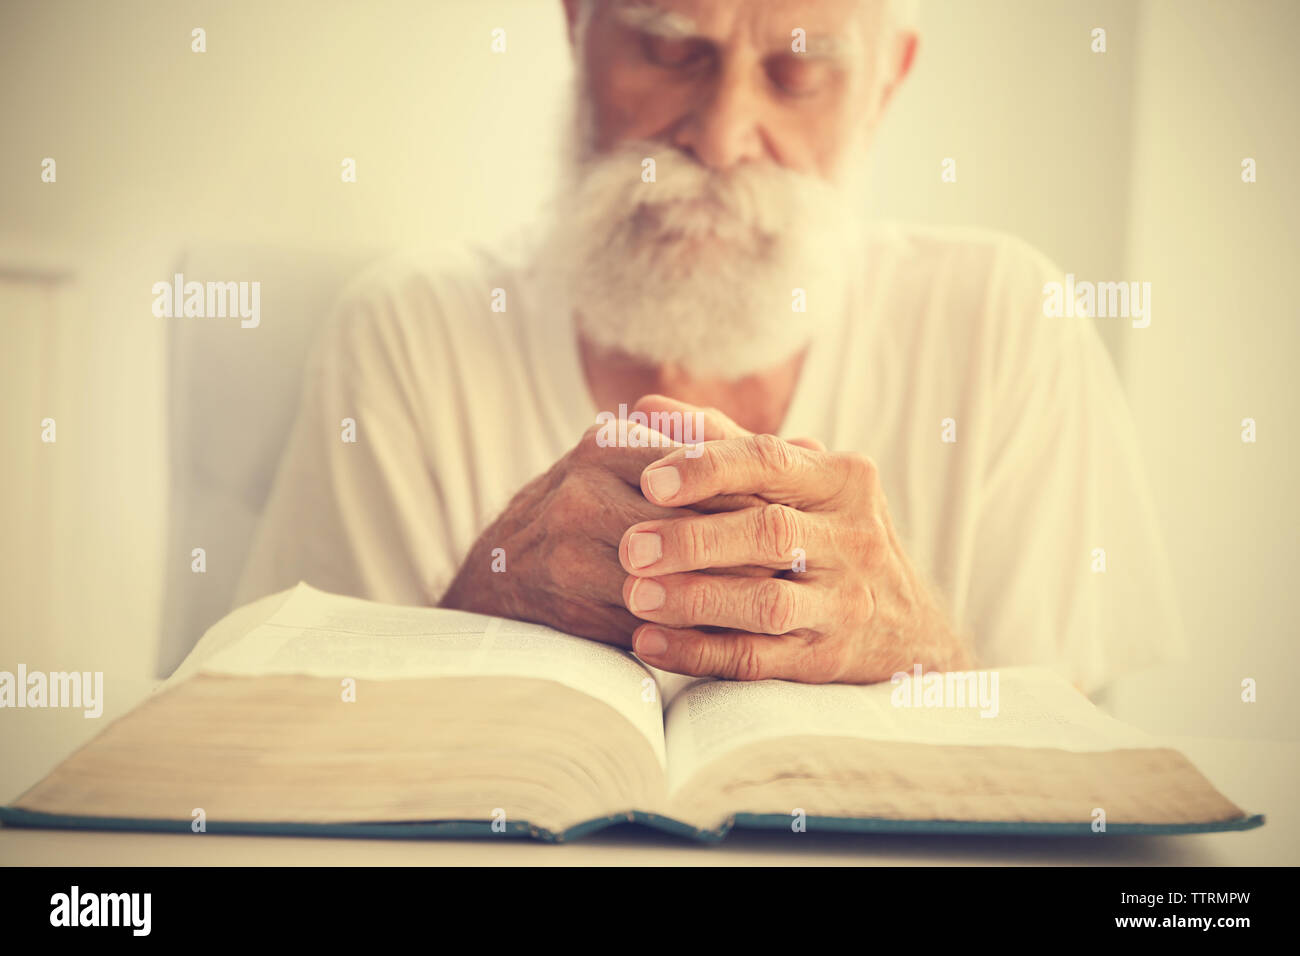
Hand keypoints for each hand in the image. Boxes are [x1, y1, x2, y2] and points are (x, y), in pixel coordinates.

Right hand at [439, 399, 777, 646]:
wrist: (503, 571)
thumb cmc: (595, 510)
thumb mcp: (640, 466)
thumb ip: (719, 457)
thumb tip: (816, 448)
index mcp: (607, 445)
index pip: (704, 468)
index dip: (760, 496)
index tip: (808, 521)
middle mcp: (583, 488)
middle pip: (692, 521)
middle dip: (753, 549)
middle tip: (810, 569)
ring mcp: (570, 548)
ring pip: (674, 576)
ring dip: (732, 596)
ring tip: (787, 606)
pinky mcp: (569, 603)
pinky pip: (649, 620)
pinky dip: (695, 630)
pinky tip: (737, 637)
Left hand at [618, 427, 971, 682]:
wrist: (907, 627)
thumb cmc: (827, 533)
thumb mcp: (799, 480)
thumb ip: (725, 440)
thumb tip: (647, 407)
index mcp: (843, 479)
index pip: (771, 461)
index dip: (708, 467)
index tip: (650, 480)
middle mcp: (854, 538)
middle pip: (768, 532)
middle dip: (693, 540)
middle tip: (630, 547)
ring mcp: (845, 604)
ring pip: (766, 602)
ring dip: (695, 600)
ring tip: (634, 596)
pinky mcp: (827, 660)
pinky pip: (757, 659)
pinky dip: (699, 652)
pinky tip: (649, 643)